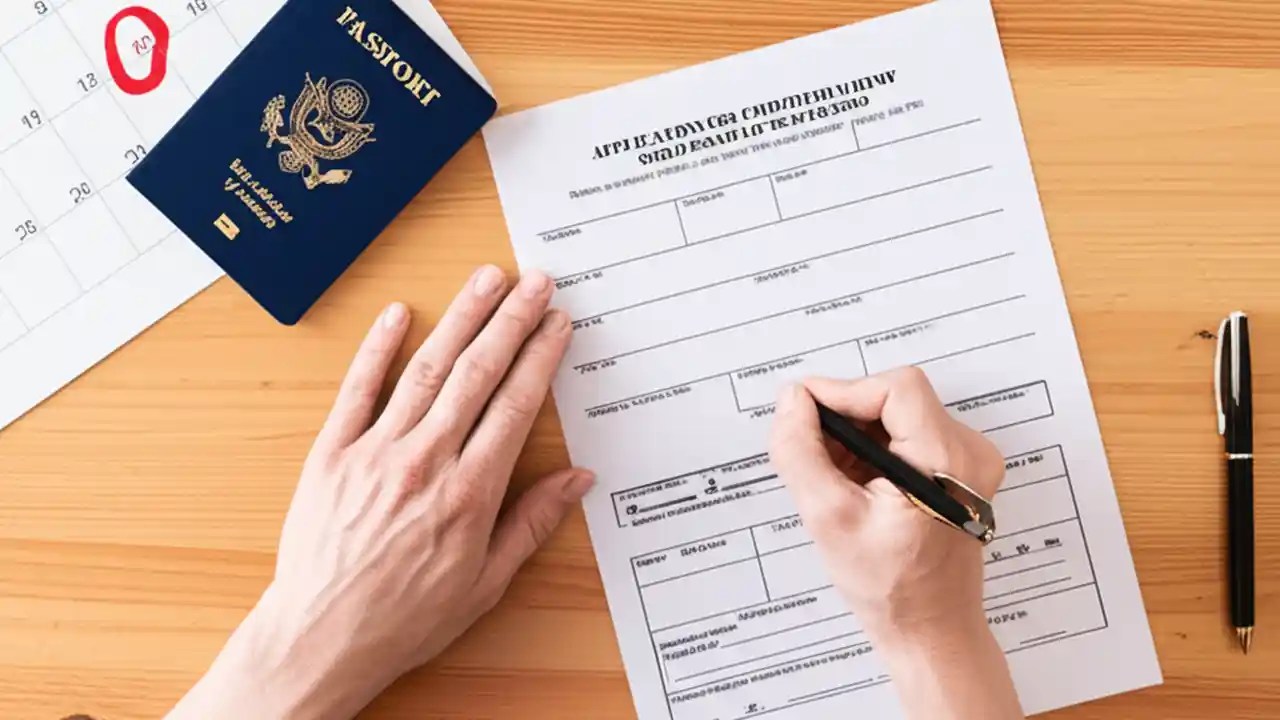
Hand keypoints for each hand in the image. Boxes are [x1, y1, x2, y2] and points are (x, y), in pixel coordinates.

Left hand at [169, 266, 593, 719]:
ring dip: (459, 318)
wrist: (323, 638)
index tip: (557, 323)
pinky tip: (398, 314)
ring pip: (425, 370)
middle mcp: (424, 462)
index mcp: (469, 494)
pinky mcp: (332, 454)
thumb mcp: (485, 583)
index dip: (540, 357)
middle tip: (533, 282)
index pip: (515, 406)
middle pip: (477, 374)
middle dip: (511, 321)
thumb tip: (578, 480)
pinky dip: (377, 348)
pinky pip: (357, 390)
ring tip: (485, 281)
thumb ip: (532, 523)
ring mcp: (375, 453)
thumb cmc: (405, 618)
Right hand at [770, 369, 1021, 719]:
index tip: (803, 409)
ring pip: (898, 415)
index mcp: (948, 460)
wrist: (932, 632)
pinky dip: (874, 450)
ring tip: (833, 478)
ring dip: (857, 437)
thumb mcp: (829, 518)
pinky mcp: (959, 471)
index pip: (894, 388)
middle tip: (812, 454)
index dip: (842, 391)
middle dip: (845, 419)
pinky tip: (855, 485)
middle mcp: (969, 453)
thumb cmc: (893, 590)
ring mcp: (968, 462)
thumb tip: (791, 402)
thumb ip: (802, 452)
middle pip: (895, 398)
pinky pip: (908, 435)